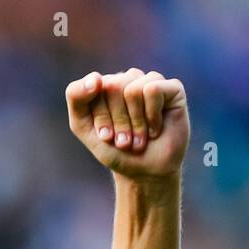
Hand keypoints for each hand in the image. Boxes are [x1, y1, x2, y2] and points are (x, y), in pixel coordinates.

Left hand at [66, 69, 189, 179]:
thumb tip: (96, 77)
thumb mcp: (83, 125)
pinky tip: (156, 127)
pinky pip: (152, 90)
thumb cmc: (113, 149)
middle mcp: (127, 79)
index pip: (90, 89)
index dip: (99, 118)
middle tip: (124, 140)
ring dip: (135, 122)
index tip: (105, 136)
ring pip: (132, 90)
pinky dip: (151, 115)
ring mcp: (150, 81)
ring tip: (140, 136)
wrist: (144, 171)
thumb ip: (76, 97)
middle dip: (117, 121)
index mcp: (104, 86)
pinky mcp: (172, 88)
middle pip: (112, 87)